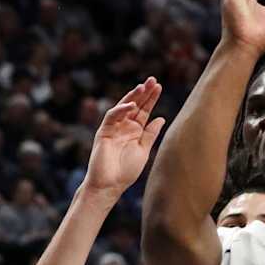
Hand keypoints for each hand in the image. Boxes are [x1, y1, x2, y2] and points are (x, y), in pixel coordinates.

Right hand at [82, 78, 165, 197]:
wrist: (110, 185)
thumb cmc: (126, 171)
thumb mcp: (143, 150)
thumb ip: (150, 134)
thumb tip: (161, 118)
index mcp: (134, 131)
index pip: (144, 111)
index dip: (151, 99)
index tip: (159, 87)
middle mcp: (124, 127)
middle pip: (135, 105)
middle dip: (143, 92)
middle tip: (152, 80)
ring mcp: (113, 128)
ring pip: (123, 107)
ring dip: (132, 96)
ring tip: (143, 86)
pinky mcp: (103, 132)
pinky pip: (112, 116)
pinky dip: (121, 110)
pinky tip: (132, 105)